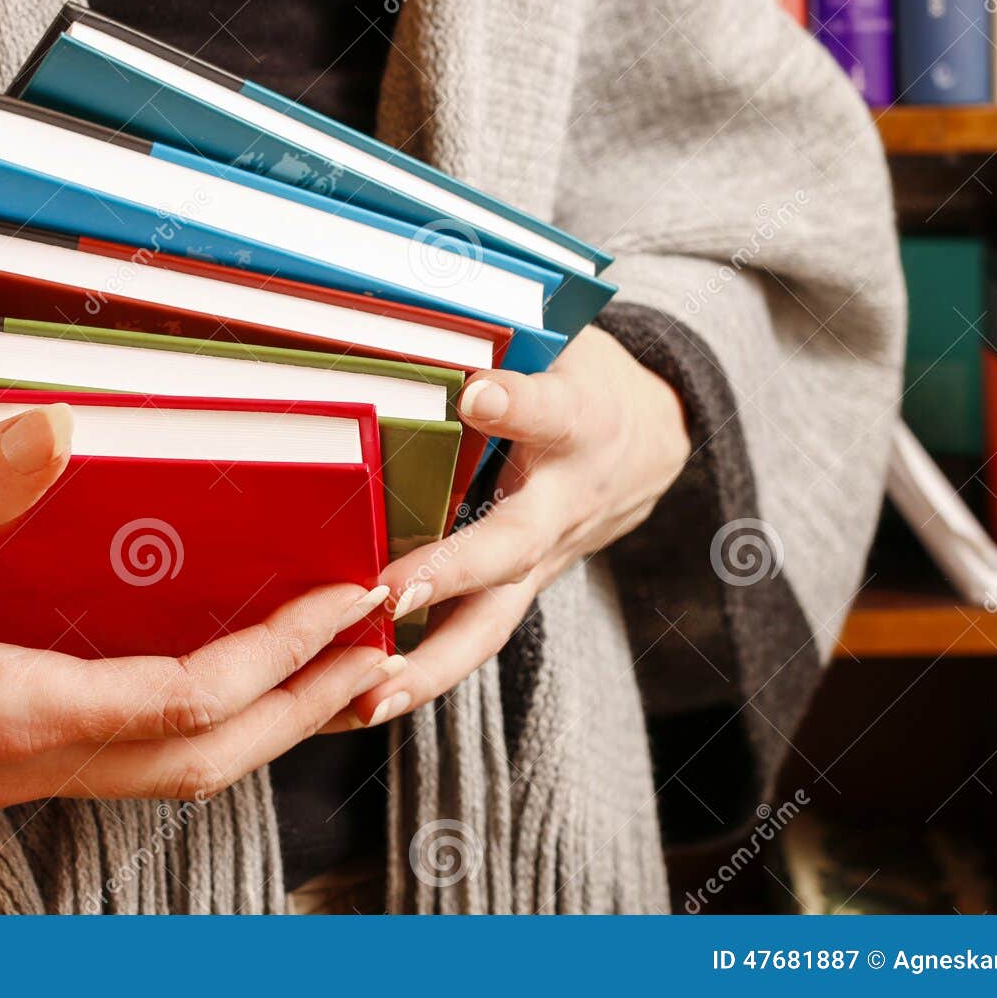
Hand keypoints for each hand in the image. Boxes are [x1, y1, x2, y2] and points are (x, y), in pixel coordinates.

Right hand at [0, 406, 396, 806]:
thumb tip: (62, 426)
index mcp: (4, 717)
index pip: (185, 703)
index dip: (280, 656)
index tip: (351, 600)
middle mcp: (24, 761)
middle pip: (205, 759)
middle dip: (305, 707)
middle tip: (385, 646)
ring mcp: (12, 768)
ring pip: (173, 767)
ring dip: (264, 722)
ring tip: (335, 664)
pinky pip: (130, 749)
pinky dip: (202, 719)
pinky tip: (225, 673)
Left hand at [328, 326, 689, 729]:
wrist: (650, 445)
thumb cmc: (580, 376)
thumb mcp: (561, 335)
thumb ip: (499, 327)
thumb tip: (402, 289)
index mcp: (580, 420)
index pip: (554, 408)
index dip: (519, 402)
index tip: (476, 392)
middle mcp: (565, 501)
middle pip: (516, 543)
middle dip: (457, 569)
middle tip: (396, 589)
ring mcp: (543, 561)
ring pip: (493, 623)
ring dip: (428, 666)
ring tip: (366, 697)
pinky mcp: (516, 595)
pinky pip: (467, 642)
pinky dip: (412, 679)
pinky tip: (346, 708)